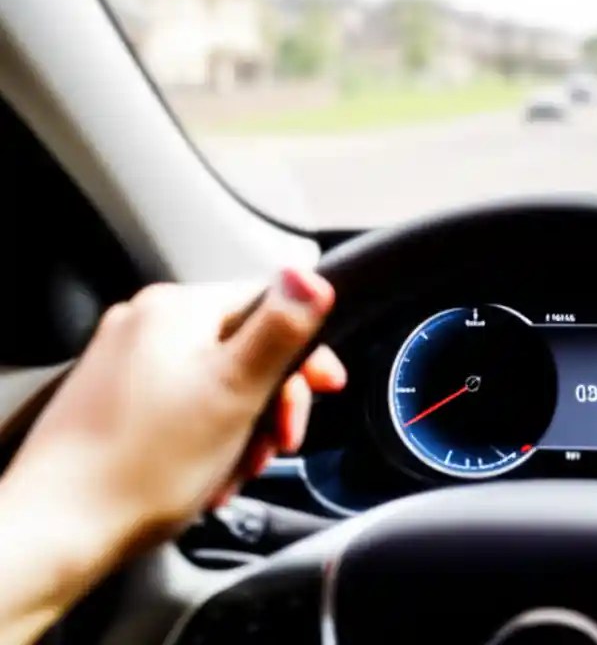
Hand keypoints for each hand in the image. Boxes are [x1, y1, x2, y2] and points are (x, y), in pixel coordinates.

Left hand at [2, 269, 344, 563]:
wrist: (60, 530)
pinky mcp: (114, 399)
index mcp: (176, 310)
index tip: (325, 389)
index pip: (271, 304)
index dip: (304, 353)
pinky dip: (208, 437)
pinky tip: (208, 472)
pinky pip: (185, 405)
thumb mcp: (236, 391)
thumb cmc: (142, 467)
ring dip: (242, 427)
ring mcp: (125, 361)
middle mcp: (144, 324)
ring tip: (235, 468)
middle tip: (278, 442)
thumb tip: (313, 277)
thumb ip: (281, 328)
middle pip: (245, 346)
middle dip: (270, 402)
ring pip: (218, 382)